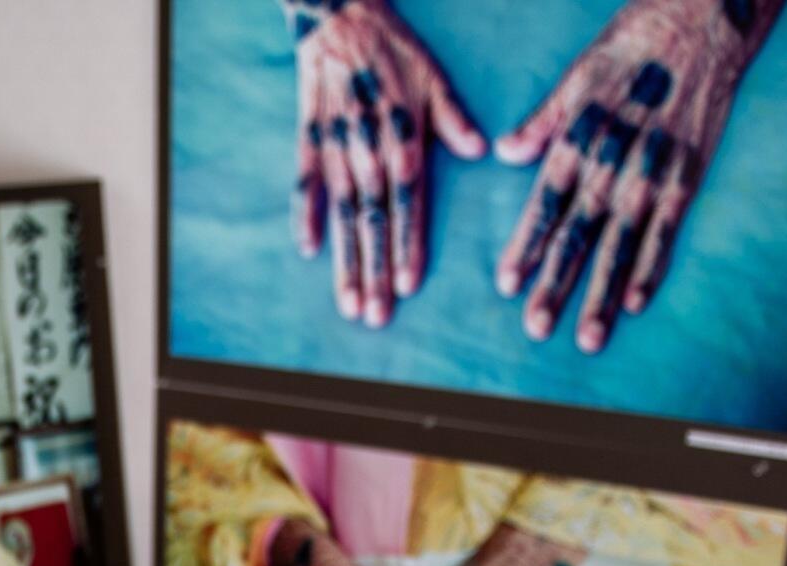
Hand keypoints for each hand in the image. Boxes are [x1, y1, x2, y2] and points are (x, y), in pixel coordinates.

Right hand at [288, 0, 486, 326]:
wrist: (339, 14)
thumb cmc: (393, 47)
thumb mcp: (434, 76)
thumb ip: (454, 119)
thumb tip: (481, 152)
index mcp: (403, 135)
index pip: (407, 201)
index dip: (407, 244)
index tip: (407, 284)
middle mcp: (368, 146)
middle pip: (373, 220)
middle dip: (374, 270)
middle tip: (374, 315)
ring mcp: (335, 144)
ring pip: (342, 212)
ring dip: (345, 259)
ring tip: (347, 301)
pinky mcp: (309, 137)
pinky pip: (305, 181)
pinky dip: (305, 214)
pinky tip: (307, 249)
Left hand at [493, 0, 780, 350]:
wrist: (702, 21)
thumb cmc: (633, 45)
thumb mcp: (576, 75)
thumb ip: (542, 122)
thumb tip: (504, 153)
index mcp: (579, 136)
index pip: (545, 203)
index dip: (525, 245)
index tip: (507, 284)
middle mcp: (613, 160)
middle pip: (579, 233)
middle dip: (556, 283)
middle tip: (537, 325)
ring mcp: (653, 171)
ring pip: (621, 243)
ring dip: (602, 291)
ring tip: (586, 334)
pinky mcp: (688, 174)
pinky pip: (668, 230)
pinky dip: (651, 266)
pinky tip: (636, 301)